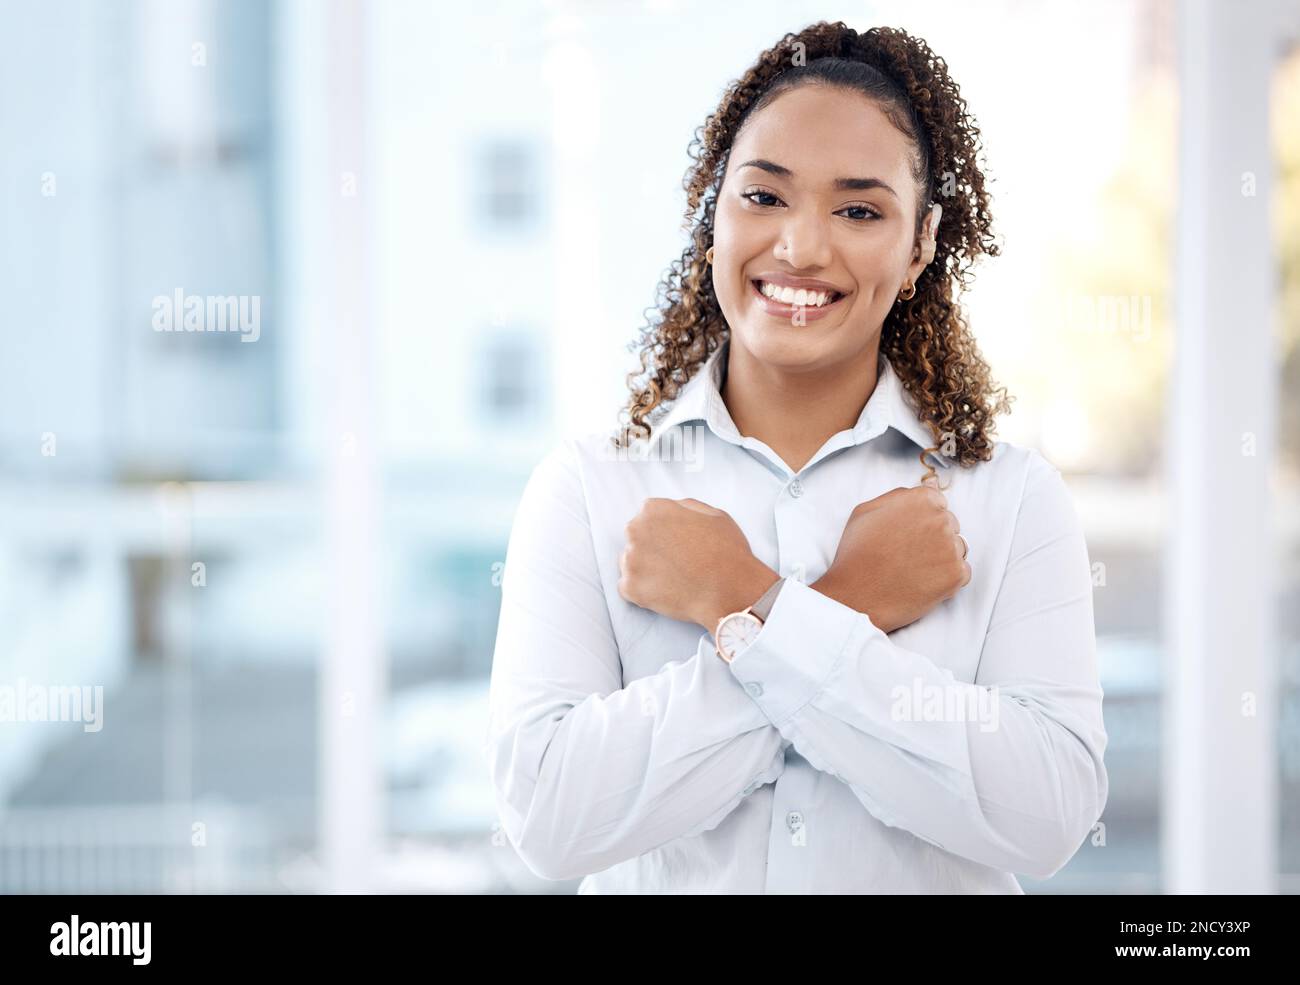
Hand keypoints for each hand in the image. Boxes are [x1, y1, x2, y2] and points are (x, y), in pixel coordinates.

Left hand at [618, 498, 777, 631]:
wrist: (730, 591)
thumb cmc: (726, 552)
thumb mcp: (713, 514)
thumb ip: (684, 507)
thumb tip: (673, 510)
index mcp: (653, 509)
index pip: (648, 517)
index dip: (665, 532)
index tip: (676, 544)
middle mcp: (636, 530)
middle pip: (636, 538)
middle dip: (652, 549)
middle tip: (676, 563)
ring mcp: (631, 560)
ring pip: (631, 562)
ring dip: (646, 570)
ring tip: (673, 579)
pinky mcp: (629, 588)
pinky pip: (629, 588)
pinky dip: (644, 592)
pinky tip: (666, 592)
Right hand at [812, 484, 970, 633]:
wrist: (856, 597)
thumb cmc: (857, 555)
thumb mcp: (866, 512)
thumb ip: (900, 495)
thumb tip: (930, 485)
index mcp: (920, 500)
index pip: (938, 503)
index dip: (922, 520)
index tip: (909, 534)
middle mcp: (940, 519)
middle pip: (950, 525)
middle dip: (933, 538)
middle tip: (907, 555)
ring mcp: (951, 548)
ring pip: (957, 548)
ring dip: (941, 558)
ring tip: (913, 570)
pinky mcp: (956, 575)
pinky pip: (963, 571)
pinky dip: (947, 578)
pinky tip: (923, 582)